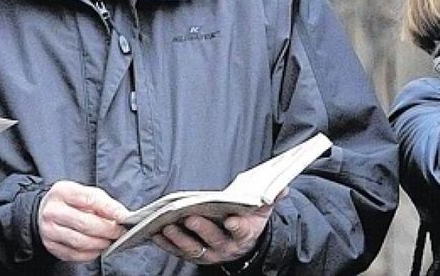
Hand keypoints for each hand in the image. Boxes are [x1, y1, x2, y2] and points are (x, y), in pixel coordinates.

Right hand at [38, 180, 128, 261]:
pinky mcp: (51, 246)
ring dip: (100, 243)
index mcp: (62, 191)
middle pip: (85, 223)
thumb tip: (122, 215)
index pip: (89, 200)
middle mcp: (53, 211)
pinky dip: (90, 253)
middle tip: (120, 232)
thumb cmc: (70, 202)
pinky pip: (75, 254)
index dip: (109, 209)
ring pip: (80, 241)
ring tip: (109, 240)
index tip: (124, 217)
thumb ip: (103, 202)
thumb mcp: (85, 192)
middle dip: (107, 230)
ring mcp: (49, 230)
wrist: (45, 211)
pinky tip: (97, 248)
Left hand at [152, 206, 273, 265]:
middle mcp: (226, 247)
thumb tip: (283, 186)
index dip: (237, 226)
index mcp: (244, 234)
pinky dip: (167, 243)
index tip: (232, 220)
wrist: (242, 242)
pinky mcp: (194, 254)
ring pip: (193, 248)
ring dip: (179, 238)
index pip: (242, 231)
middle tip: (190, 218)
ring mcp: (209, 252)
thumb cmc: (249, 219)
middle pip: (214, 240)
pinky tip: (156, 233)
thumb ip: (272, 197)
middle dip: (202, 229)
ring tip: (167, 226)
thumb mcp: (263, 209)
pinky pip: (179, 251)